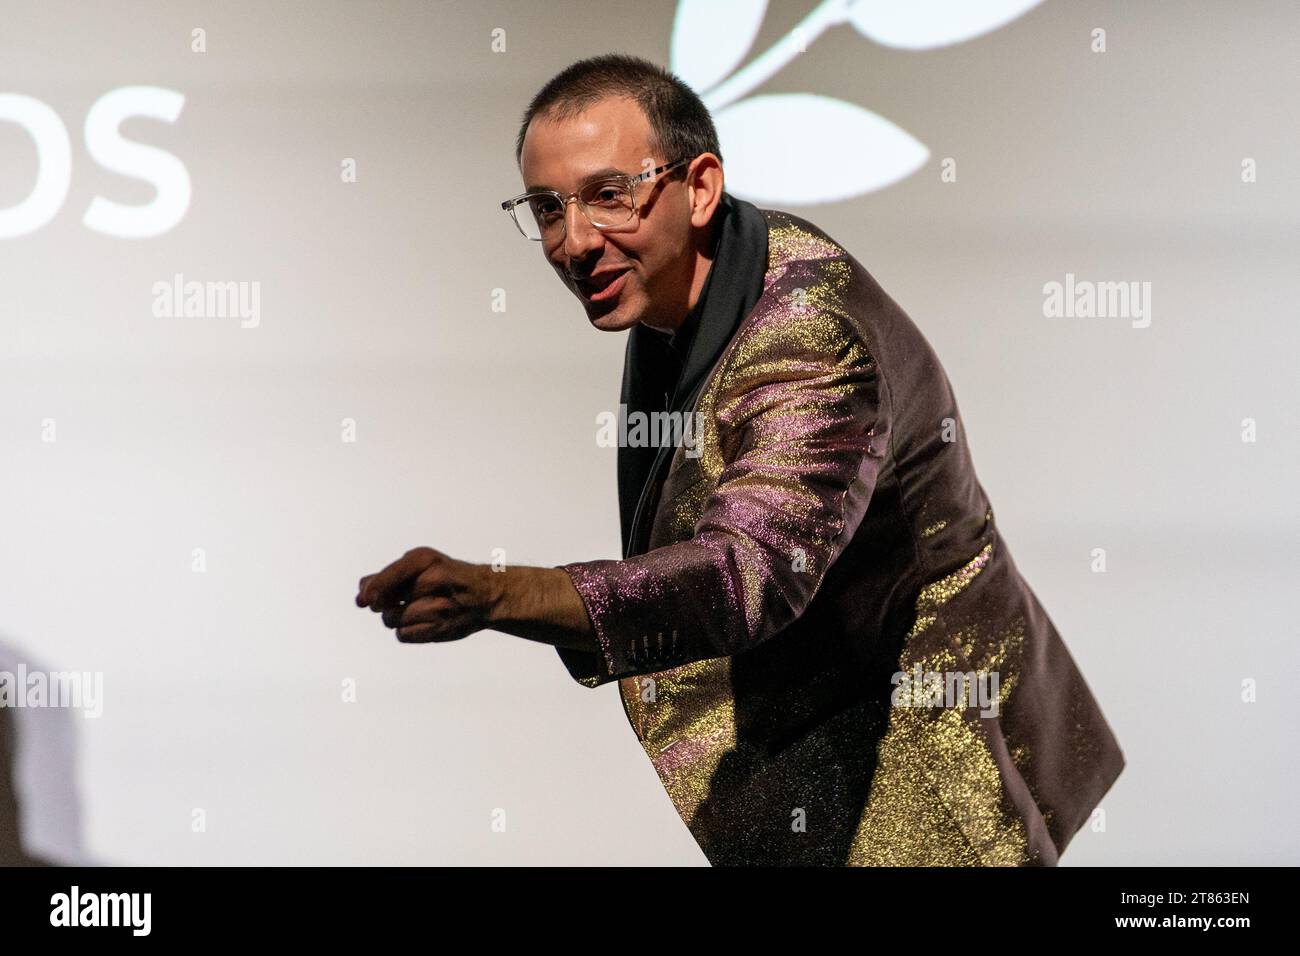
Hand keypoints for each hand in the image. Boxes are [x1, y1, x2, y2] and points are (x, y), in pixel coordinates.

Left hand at [355, 547, 497, 642]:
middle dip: (381, 604)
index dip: (373, 589)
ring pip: (391, 620)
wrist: (485, 596)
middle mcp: (434, 581)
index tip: (363, 600)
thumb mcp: (421, 564)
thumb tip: (361, 594)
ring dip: (393, 618)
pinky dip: (404, 630)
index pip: (390, 576)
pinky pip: (403, 635)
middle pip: (384, 602)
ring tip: (411, 610)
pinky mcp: (440, 629)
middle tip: (396, 599)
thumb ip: (388, 575)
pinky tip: (419, 622)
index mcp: (426, 560)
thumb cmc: (446, 577)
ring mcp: (439, 607)